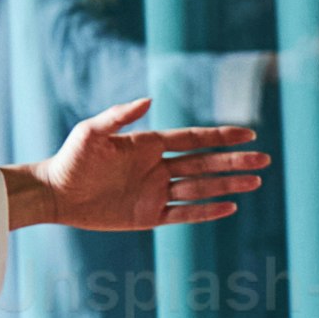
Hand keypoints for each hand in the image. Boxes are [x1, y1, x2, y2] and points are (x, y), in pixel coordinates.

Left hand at [21, 100, 269, 238]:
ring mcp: (155, 192)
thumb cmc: (71, 159)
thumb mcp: (91, 133)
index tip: (248, 134)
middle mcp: (157, 168)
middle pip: (205, 164)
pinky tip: (230, 206)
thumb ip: (118, 117)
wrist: (55, 194)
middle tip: (264, 160)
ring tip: (255, 181)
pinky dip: (207, 210)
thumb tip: (149, 101)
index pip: (193, 140)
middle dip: (234, 161)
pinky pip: (184, 213)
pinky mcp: (149, 216)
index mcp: (149, 145)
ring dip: (228, 185)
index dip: (221, 137)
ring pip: (201, 188)